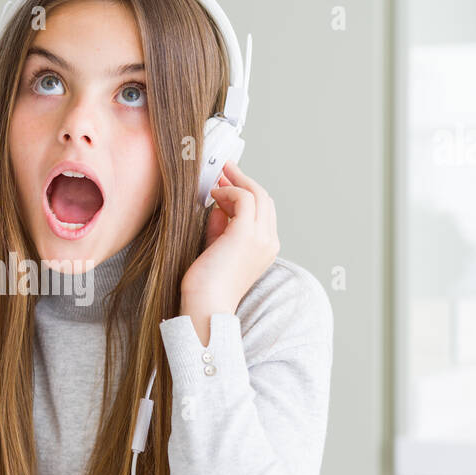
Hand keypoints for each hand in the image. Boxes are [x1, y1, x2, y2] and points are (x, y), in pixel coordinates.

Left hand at [180, 162, 279, 318]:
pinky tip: (214, 193)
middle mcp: (269, 242)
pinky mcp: (246, 234)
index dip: (246, 193)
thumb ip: (220, 228)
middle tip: (225, 168)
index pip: (264, 211)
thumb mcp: (216, 249)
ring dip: (237, 181)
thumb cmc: (206, 285)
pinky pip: (244, 198)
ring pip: (258, 194)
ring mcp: (261, 238)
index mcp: (266, 249)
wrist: (206, 306)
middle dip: (244, 180)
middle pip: (265, 199)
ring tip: (219, 175)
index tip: (227, 183)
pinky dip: (229, 190)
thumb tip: (217, 207)